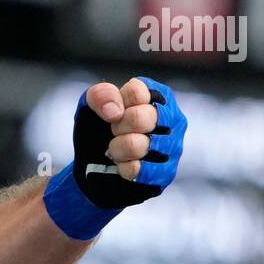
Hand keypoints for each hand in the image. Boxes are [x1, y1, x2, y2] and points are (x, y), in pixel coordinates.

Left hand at [75, 76, 184, 201]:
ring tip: (119, 148)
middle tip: (115, 132)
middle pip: (139, 118)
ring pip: (137, 145)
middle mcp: (172, 118)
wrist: (94, 164)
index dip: (116, 104)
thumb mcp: (91, 105)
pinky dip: (122, 167)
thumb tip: (114, 111)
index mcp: (157, 95)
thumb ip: (100, 95)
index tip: (114, 112)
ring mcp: (172, 146)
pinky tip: (124, 164)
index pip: (137, 92)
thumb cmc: (100, 129)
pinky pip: (136, 169)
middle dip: (117, 127)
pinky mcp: (165, 172)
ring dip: (117, 148)